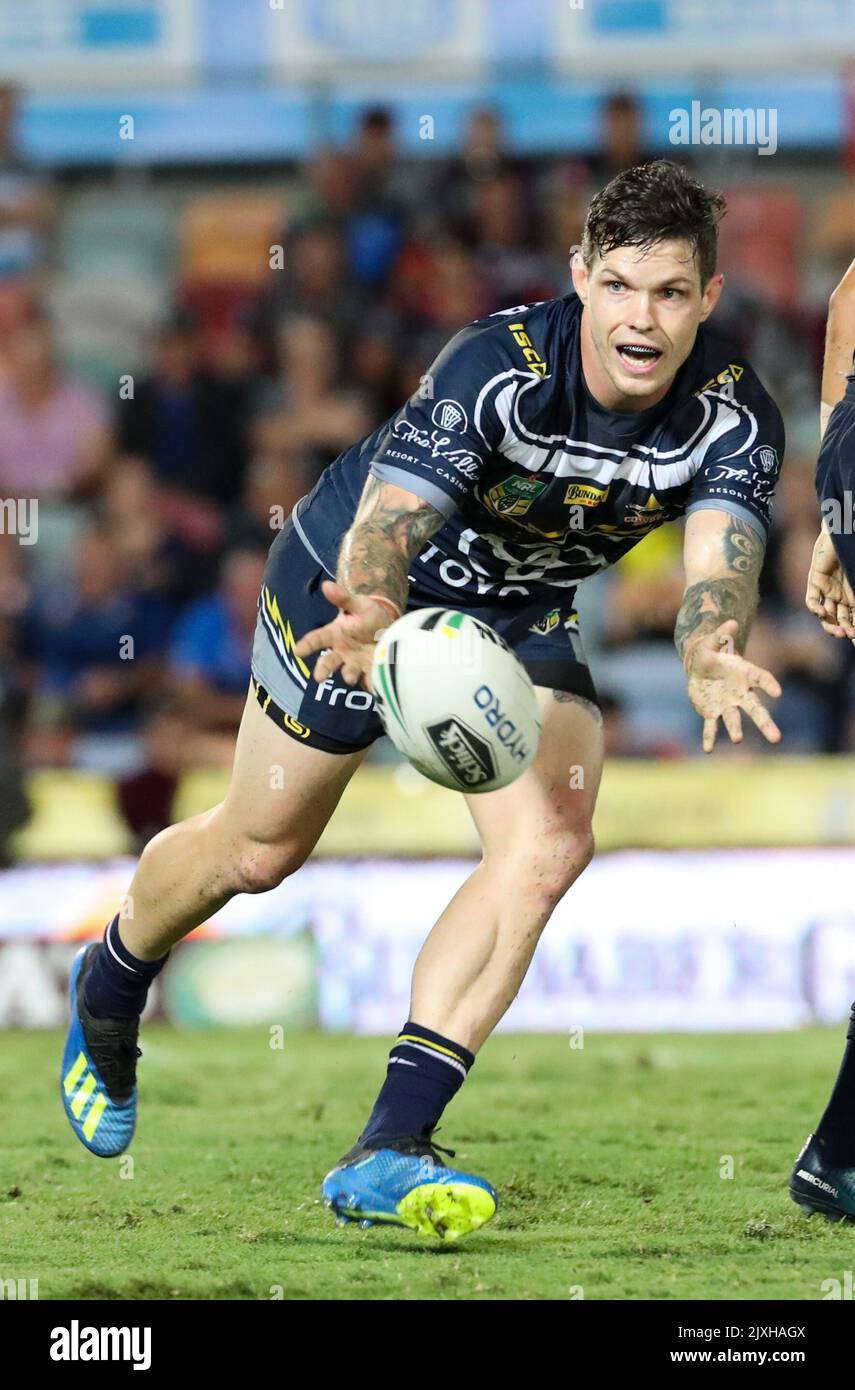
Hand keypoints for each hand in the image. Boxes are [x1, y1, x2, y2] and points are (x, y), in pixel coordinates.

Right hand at [293, 580, 394, 690]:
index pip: (317, 639)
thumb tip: (327, 585)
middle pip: (329, 661)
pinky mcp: (370, 669)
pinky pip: (369, 677)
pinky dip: (370, 682)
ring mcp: (355, 662)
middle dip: (323, 669)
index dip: (306, 645)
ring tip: (349, 678)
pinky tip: (372, 685)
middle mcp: (341, 651)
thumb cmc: (367, 616)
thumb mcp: (358, 604)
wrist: (387, 628)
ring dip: (348, 675)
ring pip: (348, 671)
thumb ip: (343, 598)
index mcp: (335, 634)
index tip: (298, 651)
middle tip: (319, 677)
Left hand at [685, 619, 781, 752]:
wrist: (700, 668)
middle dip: (765, 723)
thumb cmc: (711, 654)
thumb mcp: (712, 643)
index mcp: (745, 674)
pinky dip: (709, 737)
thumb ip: (720, 635)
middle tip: (776, 739)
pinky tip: (708, 749)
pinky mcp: (711, 712)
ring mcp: (727, 704)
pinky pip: (711, 726)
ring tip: (737, 739)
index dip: (769, 685)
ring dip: (735, 729)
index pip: (761, 679)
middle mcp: (740, 693)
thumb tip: (730, 623)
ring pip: (734, 720)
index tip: (776, 692)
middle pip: (755, 709)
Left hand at [805, 527, 854, 638]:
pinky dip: (816, 609)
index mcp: (853, 594)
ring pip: (825, 615)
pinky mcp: (814, 580)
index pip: (853, 618)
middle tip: (849, 636)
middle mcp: (840, 595)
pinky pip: (811, 600)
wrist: (844, 531)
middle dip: (845, 630)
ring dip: (832, 625)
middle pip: (839, 620)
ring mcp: (827, 589)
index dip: (854, 630)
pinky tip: (823, 613)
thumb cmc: (854, 552)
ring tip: (839, 632)